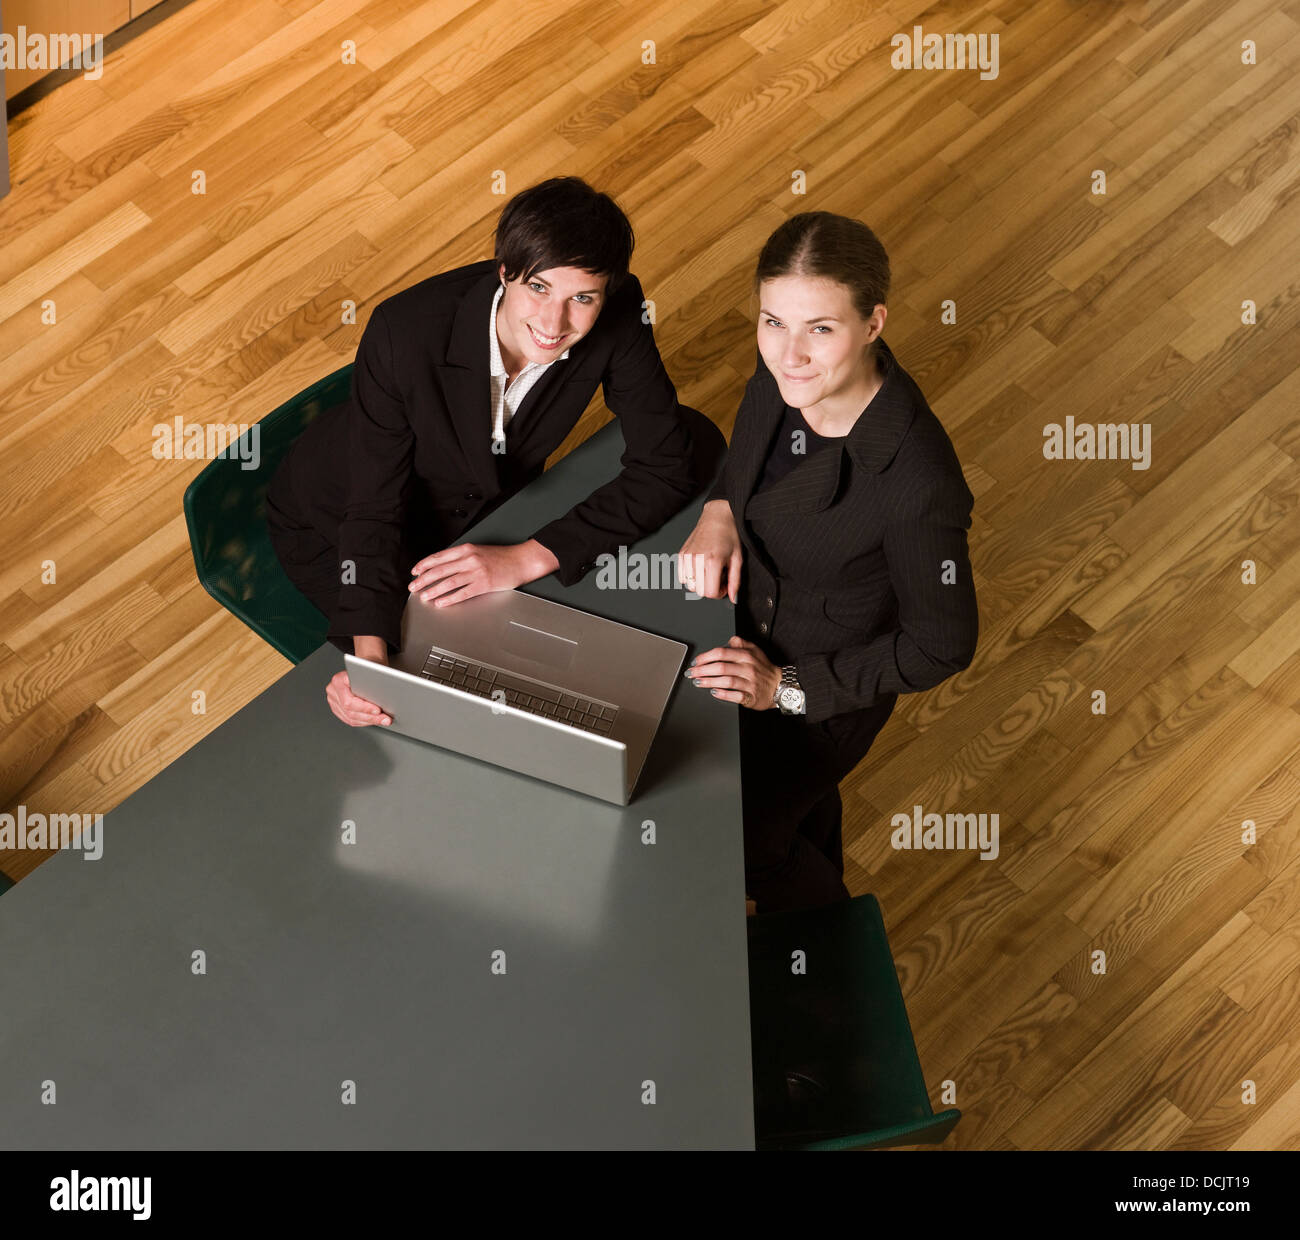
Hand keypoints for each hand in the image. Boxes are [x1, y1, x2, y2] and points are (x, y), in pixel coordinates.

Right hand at [326, 641, 391, 726]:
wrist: (361, 668)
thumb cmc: (366, 668)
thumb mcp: (370, 670)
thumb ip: (372, 683)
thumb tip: (384, 698)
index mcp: (338, 680)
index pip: (349, 702)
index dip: (364, 708)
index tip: (378, 710)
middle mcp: (333, 691)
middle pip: (350, 712)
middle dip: (370, 717)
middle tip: (385, 719)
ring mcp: (333, 701)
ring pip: (350, 718)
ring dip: (369, 721)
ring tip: (383, 720)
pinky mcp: (337, 708)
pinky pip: (350, 720)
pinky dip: (364, 721)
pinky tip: (374, 720)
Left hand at [408, 539, 558, 605]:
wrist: (522, 561)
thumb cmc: (502, 557)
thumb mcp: (479, 551)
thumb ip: (462, 557)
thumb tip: (444, 567)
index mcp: (466, 549)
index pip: (439, 557)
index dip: (424, 565)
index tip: (415, 572)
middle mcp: (469, 559)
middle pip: (440, 570)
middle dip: (423, 579)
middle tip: (414, 587)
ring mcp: (476, 572)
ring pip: (448, 582)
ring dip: (433, 590)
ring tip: (424, 596)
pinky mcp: (484, 584)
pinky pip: (462, 593)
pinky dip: (449, 598)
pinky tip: (441, 602)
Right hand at [676, 499, 742, 601]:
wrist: (717, 516)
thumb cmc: (729, 534)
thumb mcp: (738, 559)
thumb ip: (735, 581)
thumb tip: (733, 598)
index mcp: (712, 561)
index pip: (710, 593)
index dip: (719, 593)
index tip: (724, 584)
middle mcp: (697, 560)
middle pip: (699, 591)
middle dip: (710, 588)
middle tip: (718, 576)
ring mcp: (687, 557)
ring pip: (690, 585)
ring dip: (700, 582)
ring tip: (709, 570)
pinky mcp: (681, 554)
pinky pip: (682, 576)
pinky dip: (690, 576)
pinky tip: (700, 567)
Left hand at [684, 635, 780, 709]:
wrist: (779, 686)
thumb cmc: (764, 669)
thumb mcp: (755, 650)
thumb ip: (740, 643)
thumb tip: (728, 640)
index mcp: (746, 655)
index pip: (721, 653)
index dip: (705, 657)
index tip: (696, 661)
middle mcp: (747, 668)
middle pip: (721, 667)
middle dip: (702, 670)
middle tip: (691, 673)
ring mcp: (749, 683)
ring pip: (726, 681)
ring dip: (709, 682)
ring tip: (698, 682)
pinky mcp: (751, 697)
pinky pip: (735, 695)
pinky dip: (723, 694)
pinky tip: (713, 692)